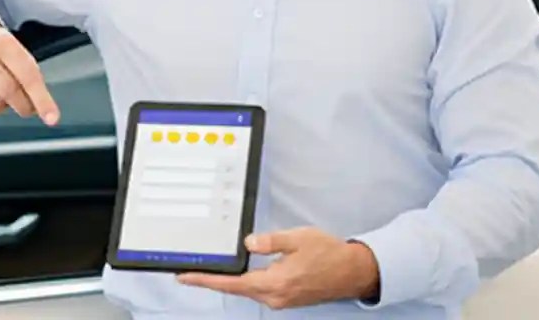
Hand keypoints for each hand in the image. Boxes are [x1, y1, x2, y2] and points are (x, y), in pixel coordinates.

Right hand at [0, 18, 59, 124]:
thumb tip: (43, 108)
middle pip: (10, 92)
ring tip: (5, 93)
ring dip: (7, 106)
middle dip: (25, 106)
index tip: (52, 118)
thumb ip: (28, 74)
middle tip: (30, 107)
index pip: (28, 75)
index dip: (42, 100)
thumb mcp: (14, 49)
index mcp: (5, 44)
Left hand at [177, 228, 379, 309]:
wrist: (353, 272)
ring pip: (248, 290)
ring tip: (211, 272)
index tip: (185, 278)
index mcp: (275, 283)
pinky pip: (260, 290)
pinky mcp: (286, 298)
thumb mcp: (297, 238)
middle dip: (213, 281)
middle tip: (191, 272)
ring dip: (230, 282)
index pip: (232, 284)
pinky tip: (240, 275)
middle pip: (236, 289)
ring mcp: (281, 300)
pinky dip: (246, 282)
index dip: (206, 281)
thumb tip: (247, 244)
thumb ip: (269, 241)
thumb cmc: (329, 254)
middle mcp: (275, 297)